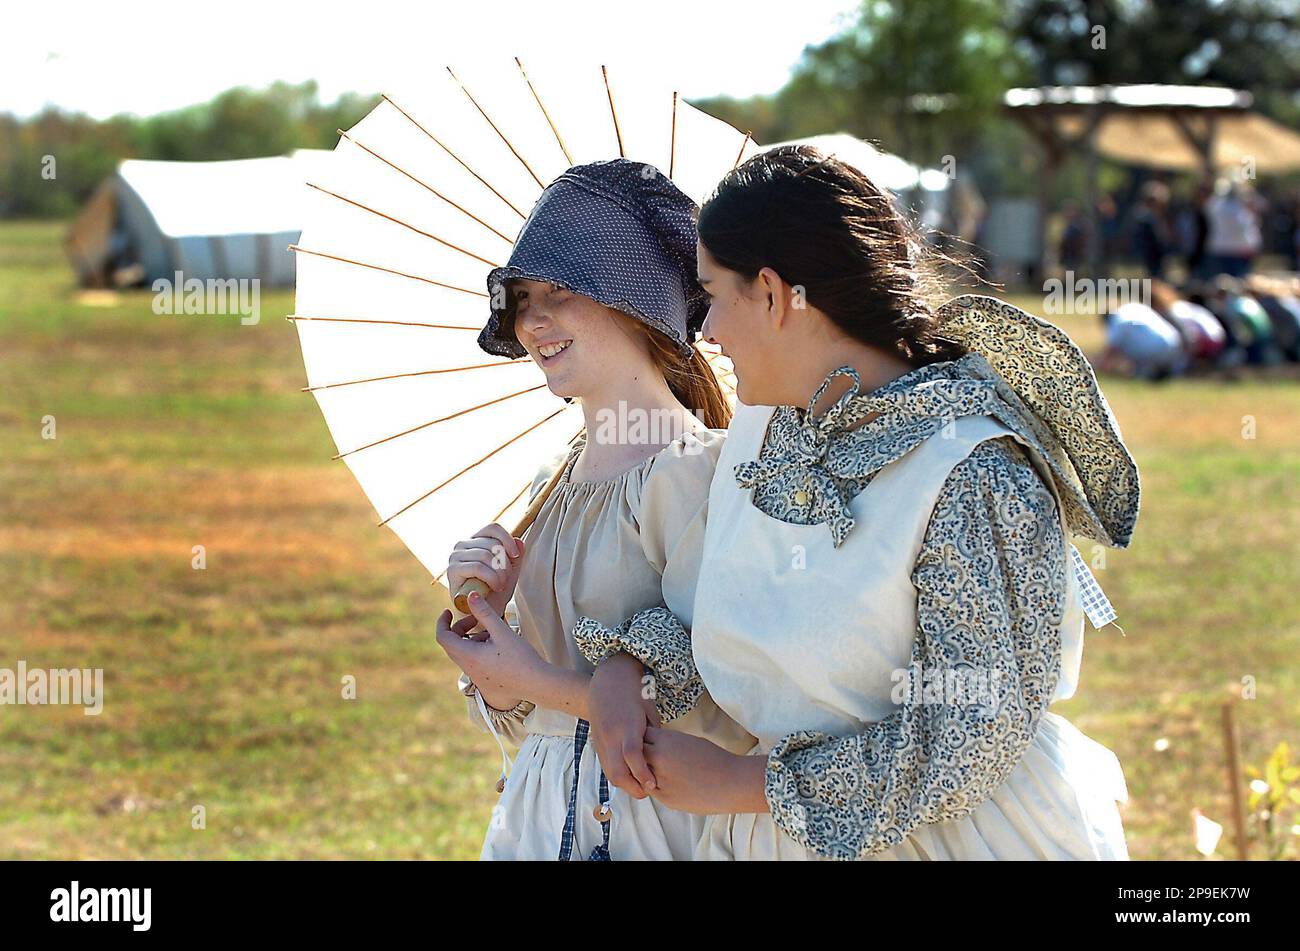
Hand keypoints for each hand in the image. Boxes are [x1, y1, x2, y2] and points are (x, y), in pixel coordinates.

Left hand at [435, 592, 547, 710]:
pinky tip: (499, 645)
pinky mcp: (486, 681)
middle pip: (452, 645)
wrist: (538, 685)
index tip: (448, 611)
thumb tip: (470, 596)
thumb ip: (484, 613)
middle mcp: (468, 668)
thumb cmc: (521, 658)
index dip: (442, 622)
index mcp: (468, 656)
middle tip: (476, 618)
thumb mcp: (501, 632)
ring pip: (464, 652)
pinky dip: (479, 649)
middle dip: (460, 628)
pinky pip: (474, 661)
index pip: (443, 637)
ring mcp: (476, 677)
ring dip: (472, 638)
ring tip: (494, 632)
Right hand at [446, 523, 523, 616]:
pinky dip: (491, 577)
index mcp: (476, 540)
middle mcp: (462, 545)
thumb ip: (516, 556)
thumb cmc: (495, 591)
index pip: (493, 528)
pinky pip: (478, 567)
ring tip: (502, 585)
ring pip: (486, 555)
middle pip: (492, 543)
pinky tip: (496, 587)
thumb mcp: (510, 571)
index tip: (516, 555)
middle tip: (506, 579)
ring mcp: (455, 556)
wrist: (483, 614)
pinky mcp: (452, 570)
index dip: (507, 539)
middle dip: (505, 563)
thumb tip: (519, 540)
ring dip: (499, 573)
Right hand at [587, 654, 659, 799]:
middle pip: (618, 771)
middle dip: (633, 787)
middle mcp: (612, 735)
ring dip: (624, 784)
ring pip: (610, 772)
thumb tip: (660, 754)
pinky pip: (606, 766)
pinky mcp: (597, 743)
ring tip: (640, 787)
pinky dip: (617, 775)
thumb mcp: (649, 710)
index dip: (643, 773)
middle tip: (648, 791)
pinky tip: (629, 776)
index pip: (633, 756)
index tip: (653, 785)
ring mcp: (602, 740)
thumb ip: (654, 733)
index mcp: (627, 725)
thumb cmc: (633, 692)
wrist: (607, 681)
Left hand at [642, 727, 768, 815]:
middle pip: (635, 756)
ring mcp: (660, 780)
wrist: (731, 782)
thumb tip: (653, 746)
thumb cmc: (714, 759)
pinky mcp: (665, 798)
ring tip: (661, 772)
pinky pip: (652, 791)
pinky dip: (656, 787)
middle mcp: (658, 759)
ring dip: (645, 774)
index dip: (643, 740)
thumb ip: (666, 743)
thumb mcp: (688, 741)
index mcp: (665, 741)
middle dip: (639, 757)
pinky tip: (671, 784)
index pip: (639, 737)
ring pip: (640, 776)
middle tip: (648, 758)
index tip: (648, 742)